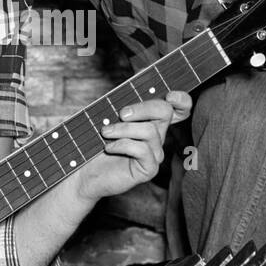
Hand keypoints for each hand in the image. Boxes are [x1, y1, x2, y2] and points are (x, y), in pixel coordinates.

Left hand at [71, 91, 191, 203]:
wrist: (85, 173)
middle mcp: (157, 136)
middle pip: (165, 111)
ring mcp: (155, 153)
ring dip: (123, 129)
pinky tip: (108, 148)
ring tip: (105, 132)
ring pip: (149, 131)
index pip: (178, 108)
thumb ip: (120, 106)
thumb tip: (124, 93)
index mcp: (151, 121)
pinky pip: (142, 150)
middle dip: (143, 108)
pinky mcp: (149, 168)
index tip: (170, 95)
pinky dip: (122, 145)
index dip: (181, 100)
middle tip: (121, 113)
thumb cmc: (94, 143)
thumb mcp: (106, 118)